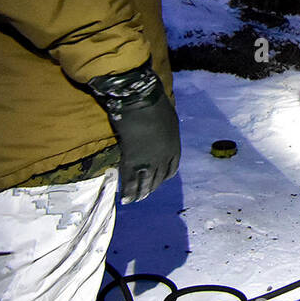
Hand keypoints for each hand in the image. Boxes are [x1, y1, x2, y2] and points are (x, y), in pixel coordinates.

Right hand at [87, 63, 180, 203]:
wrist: (142, 101)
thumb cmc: (155, 103)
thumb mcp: (168, 118)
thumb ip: (165, 129)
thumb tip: (160, 129)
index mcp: (175, 147)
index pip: (171, 169)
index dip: (163, 176)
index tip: (157, 181)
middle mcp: (165, 157)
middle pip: (158, 178)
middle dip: (151, 187)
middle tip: (144, 194)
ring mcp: (150, 161)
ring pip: (145, 183)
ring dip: (140, 193)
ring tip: (134, 200)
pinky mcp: (134, 161)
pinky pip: (131, 180)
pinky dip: (128, 191)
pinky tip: (124, 198)